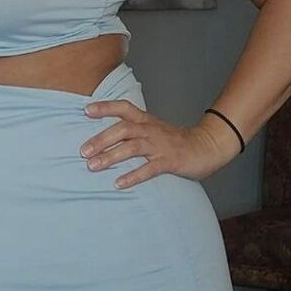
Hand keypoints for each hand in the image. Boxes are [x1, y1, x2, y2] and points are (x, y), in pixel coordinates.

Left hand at [80, 100, 241, 185]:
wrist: (207, 146)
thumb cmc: (175, 140)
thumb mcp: (153, 129)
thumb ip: (133, 131)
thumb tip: (104, 138)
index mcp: (146, 120)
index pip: (124, 108)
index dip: (105, 107)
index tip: (85, 110)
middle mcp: (151, 130)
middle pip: (123, 129)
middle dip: (101, 139)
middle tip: (83, 151)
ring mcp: (160, 145)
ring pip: (132, 147)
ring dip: (111, 156)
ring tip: (93, 166)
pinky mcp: (170, 161)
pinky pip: (149, 168)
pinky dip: (133, 176)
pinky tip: (119, 183)